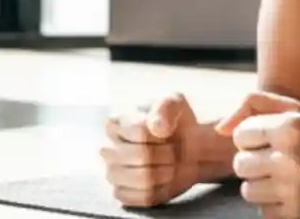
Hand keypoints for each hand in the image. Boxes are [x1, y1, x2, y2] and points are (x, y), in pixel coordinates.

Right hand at [101, 92, 204, 206]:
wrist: (189, 147)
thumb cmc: (177, 122)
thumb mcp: (175, 103)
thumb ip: (166, 108)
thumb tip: (157, 127)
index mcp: (117, 122)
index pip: (139, 130)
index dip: (160, 134)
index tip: (169, 131)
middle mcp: (109, 149)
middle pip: (140, 156)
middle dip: (166, 154)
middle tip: (174, 151)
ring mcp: (113, 172)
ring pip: (138, 178)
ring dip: (163, 172)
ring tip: (171, 166)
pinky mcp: (122, 192)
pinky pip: (137, 197)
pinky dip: (157, 189)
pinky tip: (163, 181)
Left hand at [224, 107, 299, 218]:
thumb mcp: (297, 112)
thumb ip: (254, 105)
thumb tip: (220, 129)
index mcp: (292, 128)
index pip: (241, 135)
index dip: (254, 138)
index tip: (273, 140)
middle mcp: (292, 159)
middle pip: (240, 165)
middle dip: (254, 162)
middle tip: (276, 161)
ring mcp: (294, 191)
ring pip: (248, 191)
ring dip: (262, 185)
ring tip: (284, 178)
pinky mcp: (297, 216)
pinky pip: (263, 212)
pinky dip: (274, 205)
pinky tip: (292, 194)